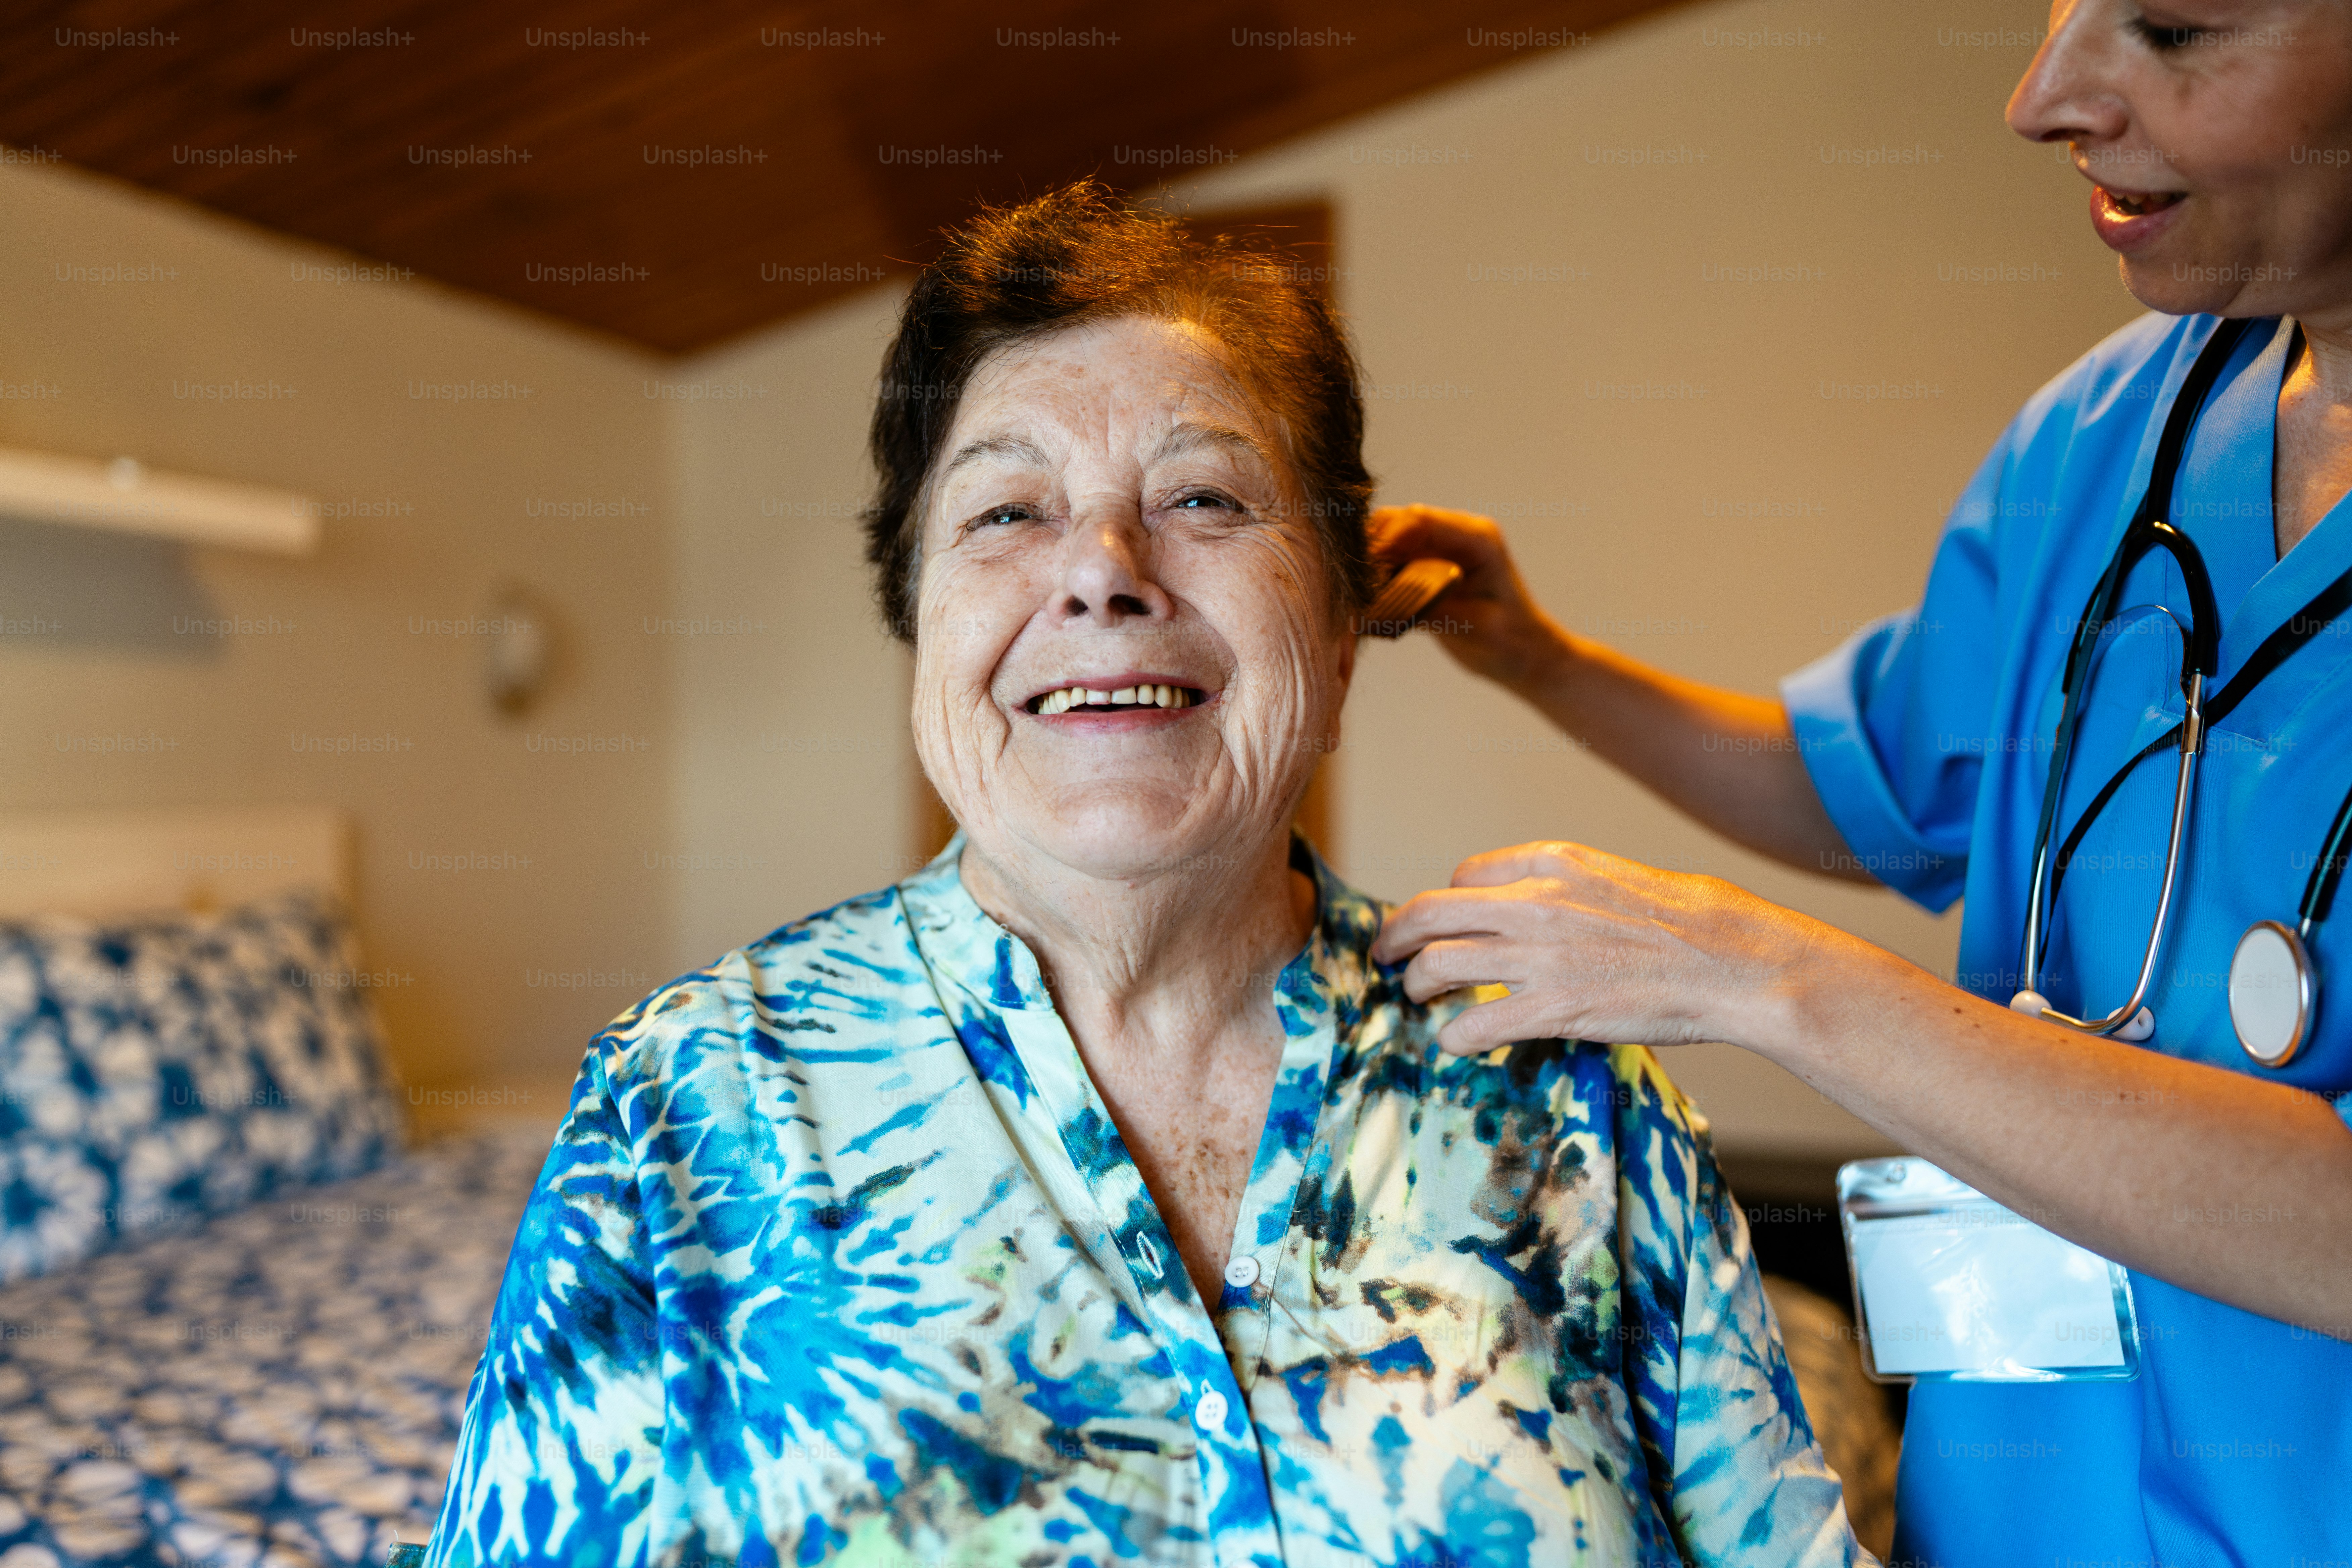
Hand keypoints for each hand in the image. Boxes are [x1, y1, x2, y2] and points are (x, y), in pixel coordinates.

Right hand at [1366, 504, 1570, 691]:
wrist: (1523, 656)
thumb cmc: (1512, 642)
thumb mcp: (1476, 628)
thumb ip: (1433, 609)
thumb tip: (1383, 604)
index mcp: (1478, 539)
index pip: (1421, 521)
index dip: (1386, 537)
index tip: (1361, 565)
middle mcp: (1456, 536)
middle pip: (1397, 524)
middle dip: (1370, 548)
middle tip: (1350, 584)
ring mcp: (1439, 551)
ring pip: (1387, 541)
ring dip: (1367, 564)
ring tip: (1353, 595)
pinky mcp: (1425, 569)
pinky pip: (1389, 564)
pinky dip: (1373, 580)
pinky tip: (1365, 603)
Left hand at [1369, 840, 1842, 1056]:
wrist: (1733, 960)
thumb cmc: (1691, 921)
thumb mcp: (1615, 876)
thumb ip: (1565, 888)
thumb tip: (1530, 910)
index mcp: (1552, 861)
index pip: (1466, 874)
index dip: (1448, 902)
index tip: (1443, 923)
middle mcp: (1534, 902)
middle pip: (1430, 912)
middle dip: (1396, 935)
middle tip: (1385, 954)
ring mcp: (1539, 956)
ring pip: (1437, 964)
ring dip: (1415, 984)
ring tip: (1415, 997)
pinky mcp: (1553, 1008)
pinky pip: (1473, 1025)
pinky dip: (1452, 1037)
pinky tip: (1455, 1043)